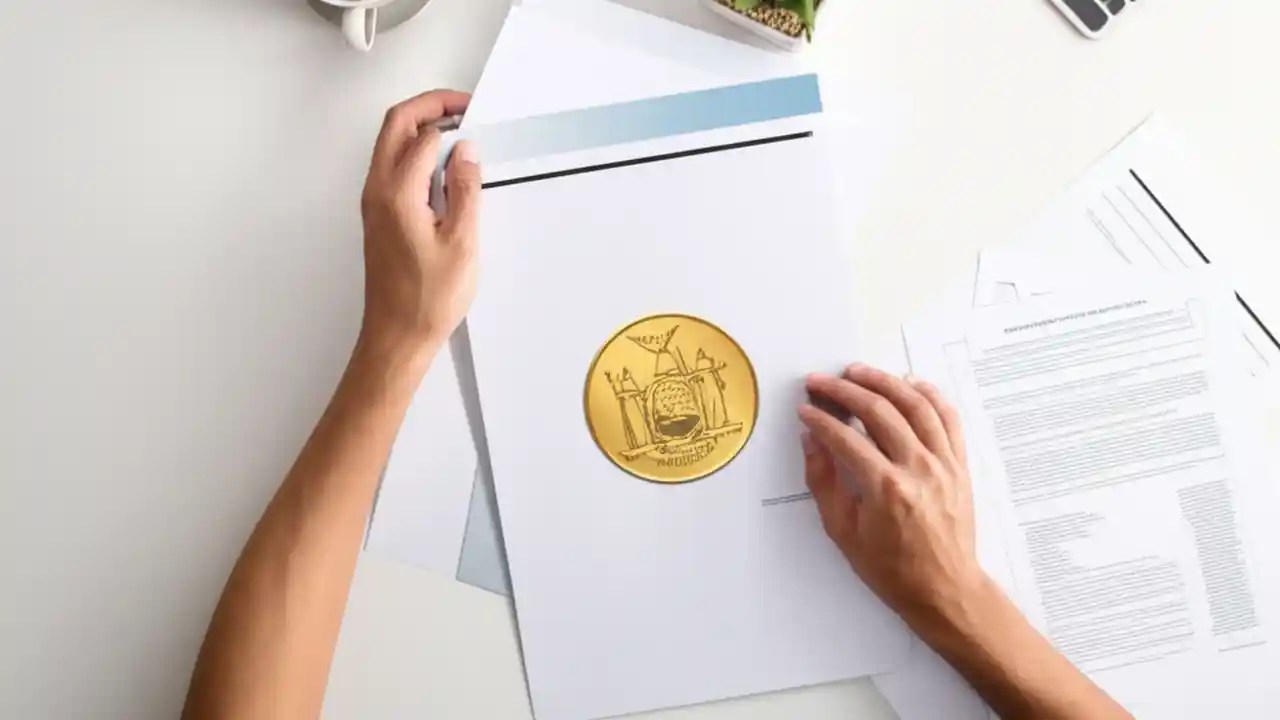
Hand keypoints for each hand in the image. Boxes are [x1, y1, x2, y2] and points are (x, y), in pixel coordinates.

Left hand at [358, 90, 480, 357]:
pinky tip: (443, 171)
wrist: (397, 336)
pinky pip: (392, 169)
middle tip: (461, 108)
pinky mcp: (378, 216)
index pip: (422, 133)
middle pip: (395, 125)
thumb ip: (464, 190)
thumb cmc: (426, 299)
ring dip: (421, 130)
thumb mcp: (462, 242)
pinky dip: (416, 155)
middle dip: (429, 107)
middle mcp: (377, 191)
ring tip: (458, 137)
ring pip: (390, 144)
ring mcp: (373, 203)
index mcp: (397, 193)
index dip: (451, 118)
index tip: (476, 119)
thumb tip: (465, 152)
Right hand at [797, 364, 989, 634]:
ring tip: (858, 372)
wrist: (944, 589)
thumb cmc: (891, 568)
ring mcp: (943, 464)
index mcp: (886, 489)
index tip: (804, 409)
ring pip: (915, 405)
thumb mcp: (843, 532)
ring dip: (884, 381)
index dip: (820, 419)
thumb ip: (824, 481)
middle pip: (879, 411)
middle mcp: (918, 469)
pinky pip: (947, 417)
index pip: (846, 438)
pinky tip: (908, 383)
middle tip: (821, 381)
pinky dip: (928, 394)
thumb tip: (812, 440)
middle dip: (844, 390)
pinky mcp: (959, 464)